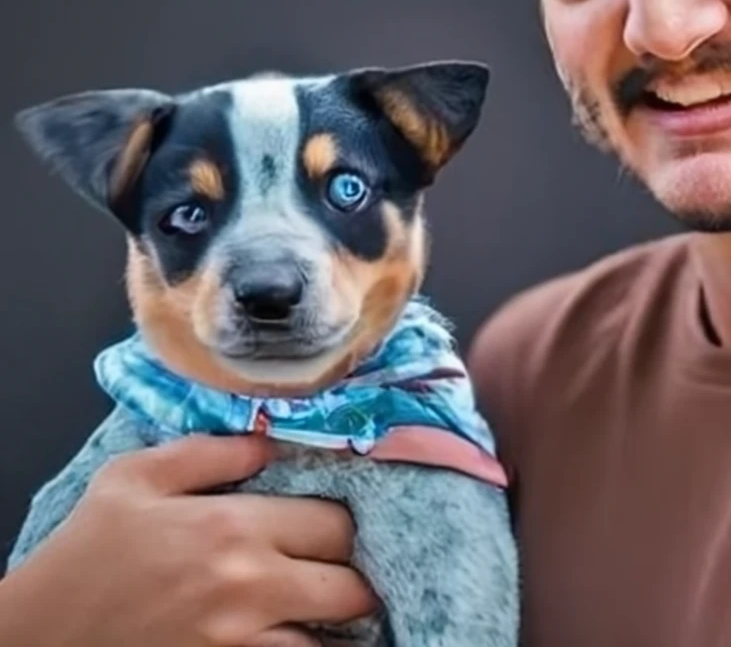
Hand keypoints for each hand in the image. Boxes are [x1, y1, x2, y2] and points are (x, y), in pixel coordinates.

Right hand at [0, 434, 376, 646]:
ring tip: (326, 604)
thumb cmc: (87, 551)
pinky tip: (296, 631)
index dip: (345, 522)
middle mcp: (249, 587)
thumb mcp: (136, 477)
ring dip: (334, 622)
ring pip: (328, 639)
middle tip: (341, 565)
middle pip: (349, 586)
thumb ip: (212, 452)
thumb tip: (271, 442)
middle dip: (354, 573)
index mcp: (232, 527)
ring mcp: (239, 643)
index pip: (335, 524)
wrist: (39, 637)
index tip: (335, 522)